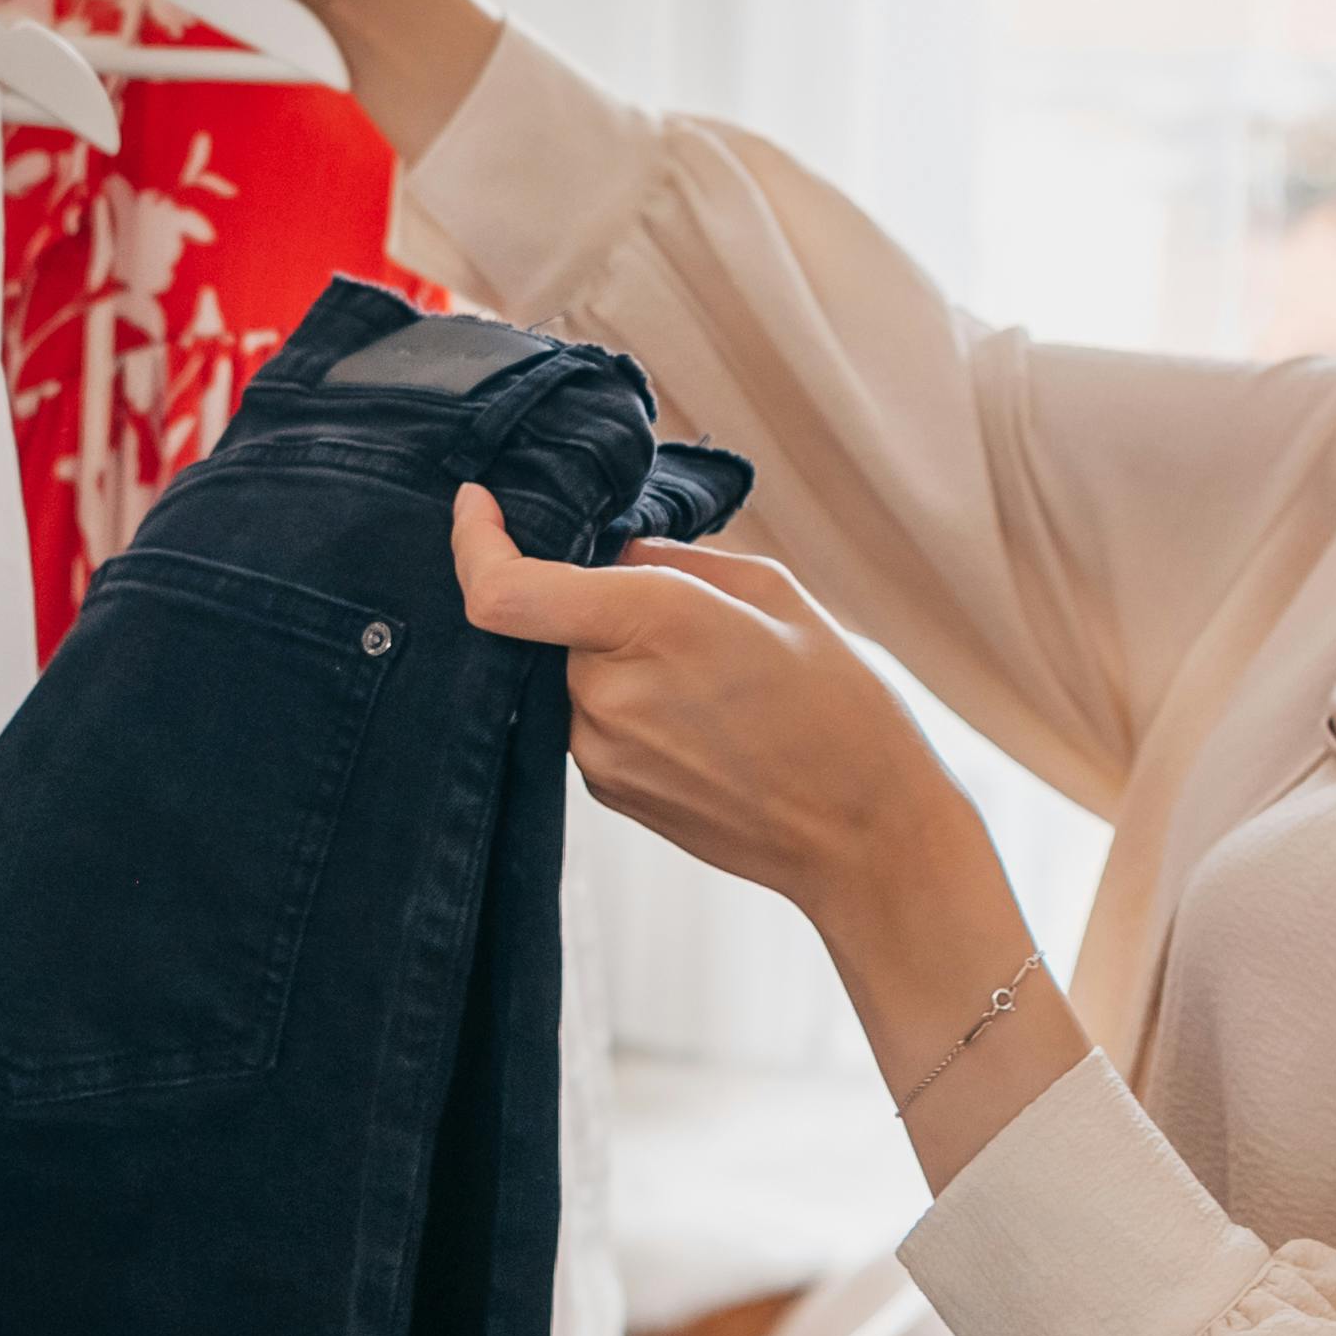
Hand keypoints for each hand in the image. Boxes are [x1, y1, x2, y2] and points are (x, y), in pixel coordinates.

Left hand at [448, 485, 1095, 1184]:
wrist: (863, 832)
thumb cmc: (837, 703)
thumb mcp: (770, 590)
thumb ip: (668, 557)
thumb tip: (608, 548)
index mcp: (649, 623)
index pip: (502, 590)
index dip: (472, 540)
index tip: (478, 504)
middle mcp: (607, 693)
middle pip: (547, 621)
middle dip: (588, 600)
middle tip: (670, 607)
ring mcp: (601, 753)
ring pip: (568, 671)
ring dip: (608, 655)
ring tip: (699, 674)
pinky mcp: (607, 792)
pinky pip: (588, 720)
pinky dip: (622, 700)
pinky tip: (696, 716)